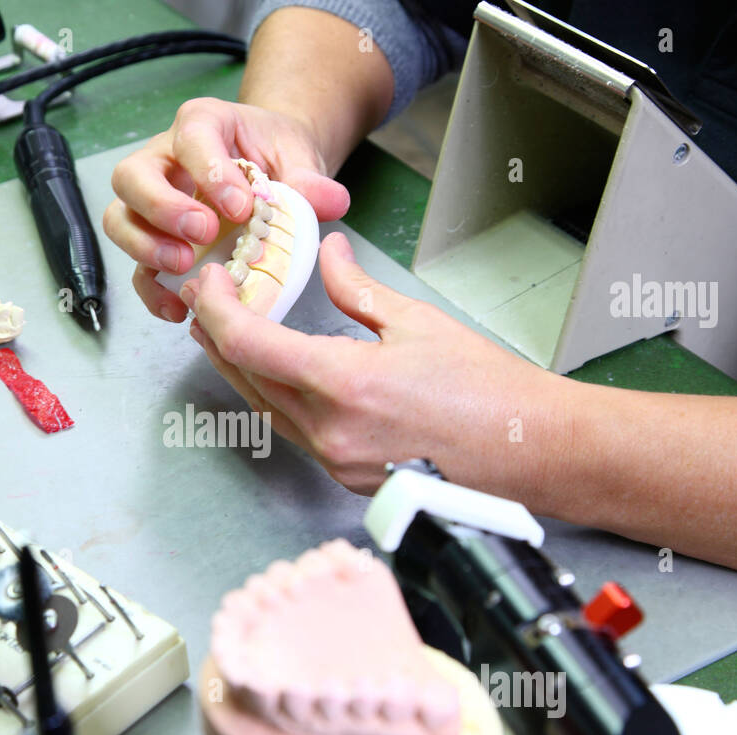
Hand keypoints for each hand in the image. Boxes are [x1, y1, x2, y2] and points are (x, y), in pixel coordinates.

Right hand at [103, 97, 349, 322]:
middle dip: (163, 208)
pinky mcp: (154, 241)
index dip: (210, 171)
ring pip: (119, 219)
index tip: (241, 206)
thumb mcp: (298, 155)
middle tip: (203, 234)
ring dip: (146, 247)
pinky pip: (136, 267)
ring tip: (185, 268)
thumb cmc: (276, 156)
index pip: (192, 138)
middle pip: (132, 176)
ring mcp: (151, 202)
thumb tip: (330, 200)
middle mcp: (164, 160)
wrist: (270, 170)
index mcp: (202, 125)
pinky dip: (151, 290)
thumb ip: (310, 177)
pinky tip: (179, 306)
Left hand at [179, 232, 575, 499]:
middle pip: (245, 378)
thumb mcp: (417, 323)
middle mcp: (329, 431)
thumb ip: (357, 291)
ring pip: (264, 408)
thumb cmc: (489, 392)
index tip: (208, 283)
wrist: (532, 451)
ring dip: (238, 369)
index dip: (217, 309)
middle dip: (216, 335)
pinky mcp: (347, 477)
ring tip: (223, 332)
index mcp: (343, 385)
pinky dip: (272, 396)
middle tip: (204, 300)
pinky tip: (271, 374)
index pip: (248, 344)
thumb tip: (328, 255)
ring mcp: (336, 461)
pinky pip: (293, 431)